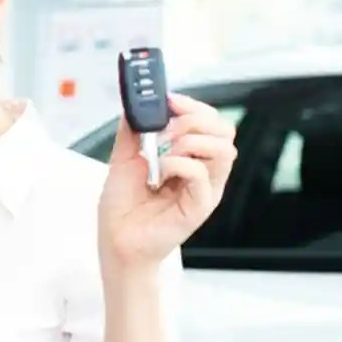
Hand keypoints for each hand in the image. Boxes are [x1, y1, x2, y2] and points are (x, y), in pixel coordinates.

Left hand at [97, 93, 236, 274]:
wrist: (115, 240)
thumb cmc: (123, 207)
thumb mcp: (123, 159)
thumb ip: (131, 132)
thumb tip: (135, 106)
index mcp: (191, 158)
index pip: (212, 122)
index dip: (193, 106)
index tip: (169, 101)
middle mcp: (204, 172)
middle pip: (225, 130)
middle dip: (194, 119)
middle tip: (165, 129)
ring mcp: (204, 190)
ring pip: (223, 148)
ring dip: (189, 140)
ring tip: (162, 153)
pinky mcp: (199, 207)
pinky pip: (200, 173)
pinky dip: (177, 163)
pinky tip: (159, 172)